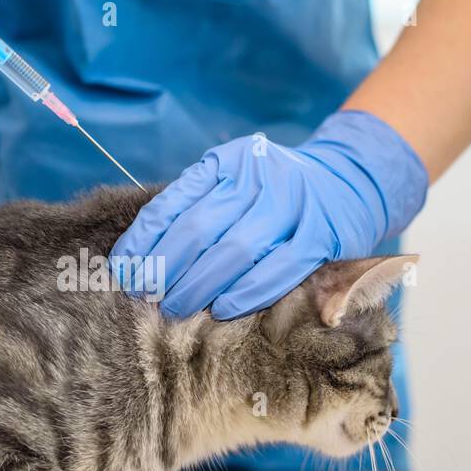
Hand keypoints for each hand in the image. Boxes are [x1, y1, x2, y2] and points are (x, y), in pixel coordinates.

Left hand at [112, 110, 427, 318]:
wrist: (348, 183)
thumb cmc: (273, 194)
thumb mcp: (233, 183)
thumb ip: (194, 208)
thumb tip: (139, 258)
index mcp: (228, 161)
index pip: (173, 202)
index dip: (143, 240)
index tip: (123, 270)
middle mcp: (259, 177)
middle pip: (198, 228)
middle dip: (165, 268)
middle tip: (147, 296)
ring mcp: (292, 205)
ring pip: (234, 251)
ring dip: (199, 286)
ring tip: (175, 307)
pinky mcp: (319, 236)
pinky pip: (277, 270)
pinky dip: (246, 293)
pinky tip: (223, 309)